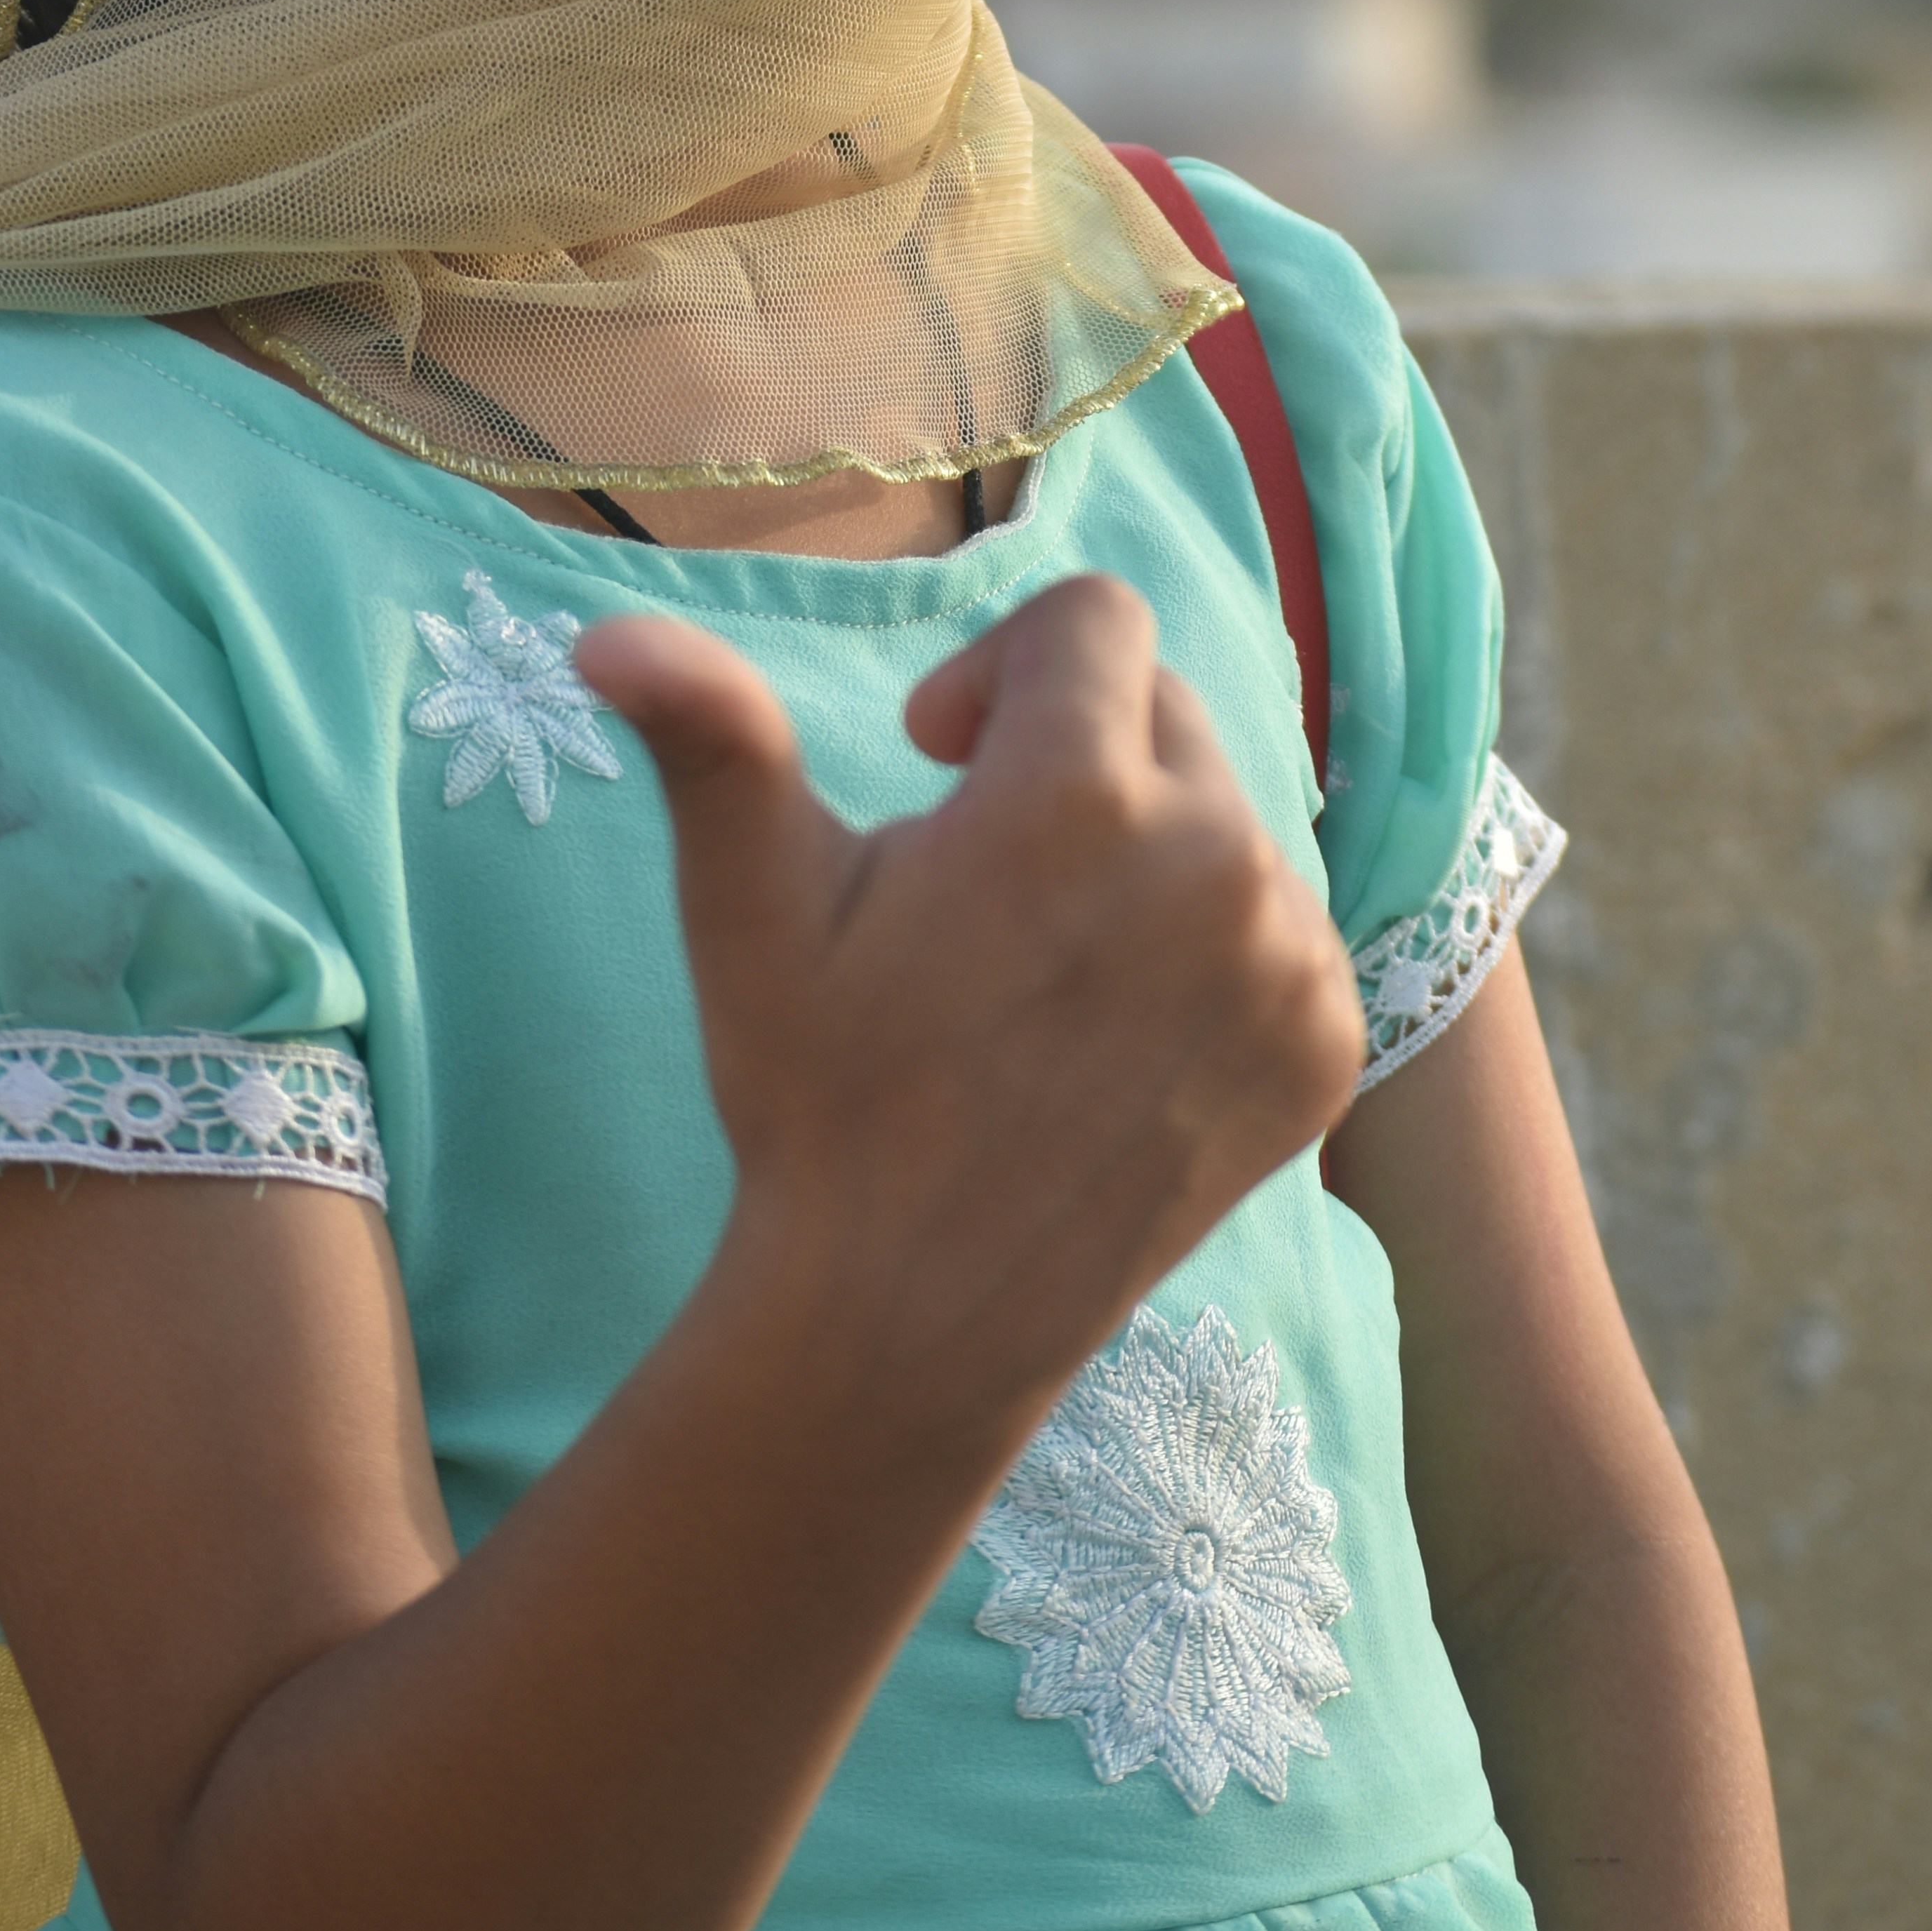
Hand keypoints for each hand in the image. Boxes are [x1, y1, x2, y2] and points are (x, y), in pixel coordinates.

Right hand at [571, 579, 1363, 1453]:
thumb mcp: (751, 906)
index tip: (944, 760)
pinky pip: (1285, 928)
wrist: (910, 1312)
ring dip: (1148, 853)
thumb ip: (710, 739)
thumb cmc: (818, 1092)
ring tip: (1049, 966)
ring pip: (1227, 818)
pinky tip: (1119, 1034)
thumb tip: (604, 636)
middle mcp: (1215, 858)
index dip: (998, 669)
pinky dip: (1215, 956)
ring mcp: (1287, 959)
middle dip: (1076, 755)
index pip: (1094, 618)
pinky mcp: (1327, 1041)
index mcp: (1076, 794)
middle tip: (987, 881)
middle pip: (1163, 709)